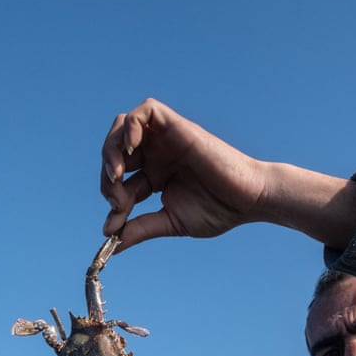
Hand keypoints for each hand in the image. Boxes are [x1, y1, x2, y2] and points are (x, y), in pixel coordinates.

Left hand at [100, 98, 270, 250]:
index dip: (111, 201)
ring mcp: (166, 139)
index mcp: (153, 175)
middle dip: (106, 177)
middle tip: (116, 201)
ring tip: (117, 175)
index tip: (115, 225)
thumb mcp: (169, 221)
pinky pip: (146, 111)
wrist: (249, 199)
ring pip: (122, 127)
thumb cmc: (217, 210)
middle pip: (113, 151)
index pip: (118, 181)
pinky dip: (131, 125)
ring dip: (111, 150)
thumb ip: (140, 229)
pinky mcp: (178, 126)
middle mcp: (156, 154)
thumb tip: (111, 244)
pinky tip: (130, 150)